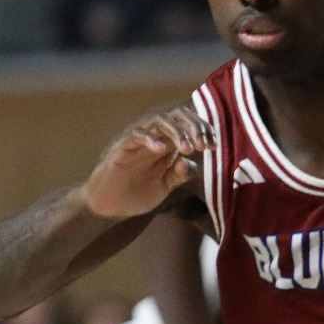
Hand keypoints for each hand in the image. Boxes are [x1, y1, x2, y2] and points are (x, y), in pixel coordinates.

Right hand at [84, 108, 213, 219]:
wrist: (109, 207)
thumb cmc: (136, 194)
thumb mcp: (166, 186)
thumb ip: (180, 175)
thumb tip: (190, 162)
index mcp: (167, 144)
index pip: (188, 123)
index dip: (204, 129)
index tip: (214, 146)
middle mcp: (154, 138)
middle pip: (177, 116)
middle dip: (194, 126)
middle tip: (204, 145)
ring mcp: (138, 142)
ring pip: (158, 120)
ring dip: (177, 131)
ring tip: (187, 148)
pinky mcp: (121, 149)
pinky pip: (135, 135)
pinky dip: (150, 138)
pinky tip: (161, 149)